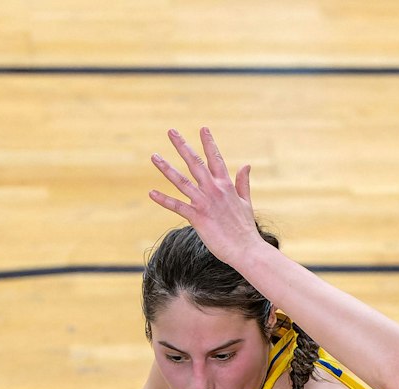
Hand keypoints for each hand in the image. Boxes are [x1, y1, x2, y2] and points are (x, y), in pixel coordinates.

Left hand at [147, 128, 262, 265]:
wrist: (246, 249)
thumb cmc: (246, 228)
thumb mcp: (245, 202)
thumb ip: (243, 183)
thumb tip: (246, 165)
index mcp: (226, 185)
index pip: (216, 159)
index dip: (209, 143)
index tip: (203, 128)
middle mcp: (213, 190)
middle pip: (195, 163)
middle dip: (182, 146)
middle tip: (171, 131)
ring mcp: (204, 203)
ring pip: (181, 181)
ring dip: (166, 168)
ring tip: (154, 156)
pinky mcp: (197, 217)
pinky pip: (177, 206)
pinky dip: (164, 199)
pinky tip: (151, 193)